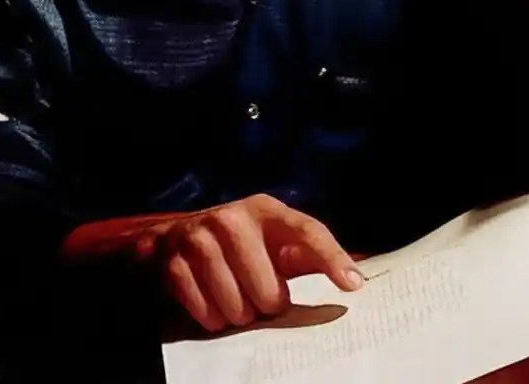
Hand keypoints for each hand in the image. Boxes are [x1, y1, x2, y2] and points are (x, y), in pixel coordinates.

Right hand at [136, 195, 363, 331]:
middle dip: (268, 304)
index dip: (332, 258)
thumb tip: (353, 279)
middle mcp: (233, 218)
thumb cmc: (241, 245)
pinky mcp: (175, 261)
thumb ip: (309, 256)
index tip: (352, 285)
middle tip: (261, 298)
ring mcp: (200, 238)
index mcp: (267, 210)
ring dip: (240, 315)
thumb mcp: (274, 241)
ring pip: (237, 306)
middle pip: (269, 289)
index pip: (308, 232)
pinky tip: (215, 306)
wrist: (176, 237)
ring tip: (237, 301)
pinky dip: (214, 319)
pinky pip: (207, 313)